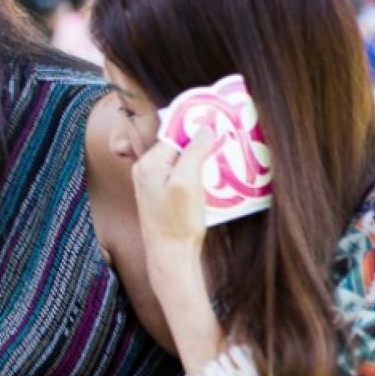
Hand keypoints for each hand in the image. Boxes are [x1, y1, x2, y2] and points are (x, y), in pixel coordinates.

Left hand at [131, 125, 215, 268]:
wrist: (171, 256)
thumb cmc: (178, 222)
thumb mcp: (188, 184)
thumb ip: (193, 153)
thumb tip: (204, 128)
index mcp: (148, 164)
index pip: (174, 134)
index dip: (195, 127)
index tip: (218, 119)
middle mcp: (146, 170)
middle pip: (177, 146)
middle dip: (201, 142)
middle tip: (227, 137)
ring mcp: (154, 183)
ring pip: (182, 161)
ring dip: (203, 158)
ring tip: (226, 154)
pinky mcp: (164, 195)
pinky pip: (182, 174)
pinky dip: (199, 172)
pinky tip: (216, 176)